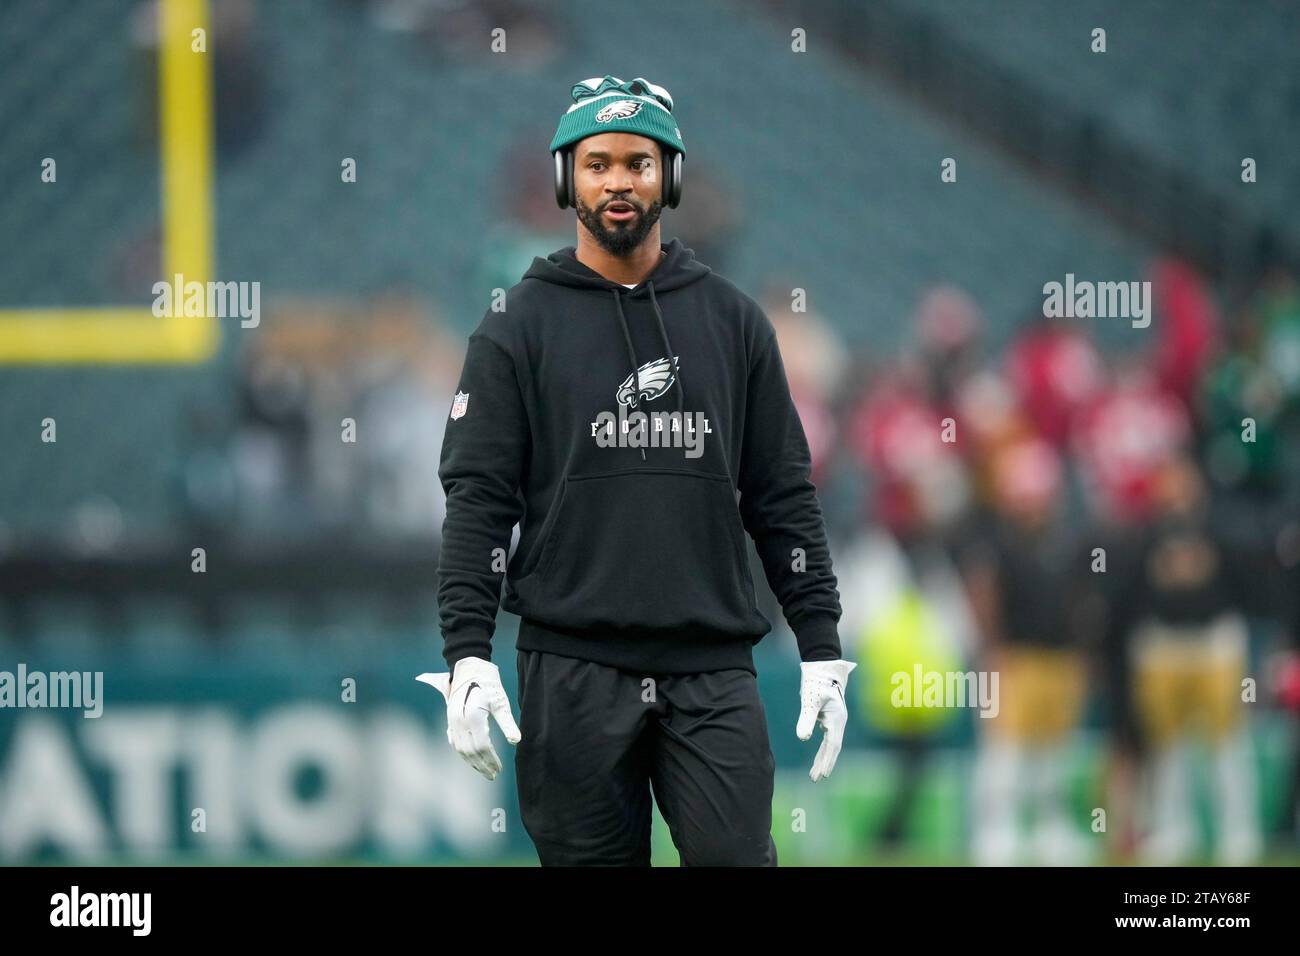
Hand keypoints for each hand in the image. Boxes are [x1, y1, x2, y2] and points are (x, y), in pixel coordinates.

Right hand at [416, 657, 521, 779]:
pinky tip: (471, 759)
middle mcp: (459, 721)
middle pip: (470, 751)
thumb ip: (507, 722)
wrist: (469, 667)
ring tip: (484, 770)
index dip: (491, 760)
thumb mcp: (501, 701)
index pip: (482, 747)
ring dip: (472, 762)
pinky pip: (454, 742)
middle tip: (493, 775)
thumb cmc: (488, 683)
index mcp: (473, 717)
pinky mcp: (450, 719)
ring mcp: (452, 721)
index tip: (499, 769)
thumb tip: (516, 741)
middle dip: (482, 765)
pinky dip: (463, 753)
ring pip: (460, 748)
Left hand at [796, 659, 856, 781]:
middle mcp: (839, 721)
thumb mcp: (810, 700)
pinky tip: (818, 757)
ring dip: (823, 758)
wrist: (823, 665)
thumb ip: (806, 719)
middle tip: (815, 778)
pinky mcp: (830, 717)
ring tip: (814, 773)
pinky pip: (828, 738)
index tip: (822, 774)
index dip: (827, 760)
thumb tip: (802, 739)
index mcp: (837, 718)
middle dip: (824, 763)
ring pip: (830, 744)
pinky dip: (822, 748)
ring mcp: (836, 719)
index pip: (832, 744)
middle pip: (832, 747)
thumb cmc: (817, 681)